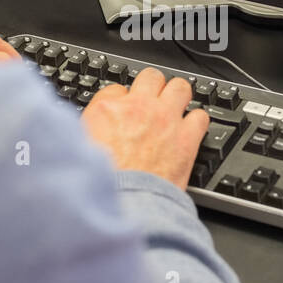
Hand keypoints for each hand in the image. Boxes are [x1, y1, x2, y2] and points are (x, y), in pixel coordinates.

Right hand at [81, 68, 208, 190]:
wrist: (129, 205)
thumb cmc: (105, 185)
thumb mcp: (81, 152)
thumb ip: (88, 134)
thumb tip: (91, 132)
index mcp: (107, 110)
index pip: (116, 88)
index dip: (122, 100)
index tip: (125, 109)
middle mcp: (138, 108)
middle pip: (151, 77)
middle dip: (152, 87)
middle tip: (153, 100)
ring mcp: (166, 119)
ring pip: (180, 87)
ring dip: (178, 96)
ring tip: (176, 108)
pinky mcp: (188, 136)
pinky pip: (201, 115)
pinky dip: (197, 122)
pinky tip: (191, 130)